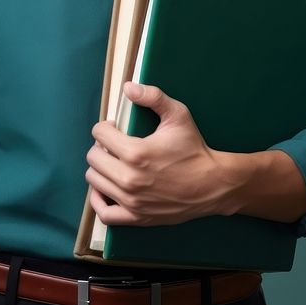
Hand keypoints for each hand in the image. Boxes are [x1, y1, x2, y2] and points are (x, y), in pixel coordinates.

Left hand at [85, 81, 232, 225]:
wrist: (212, 184)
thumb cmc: (194, 149)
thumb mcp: (178, 115)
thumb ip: (154, 97)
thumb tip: (128, 87)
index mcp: (136, 152)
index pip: (99, 134)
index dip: (105, 127)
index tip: (115, 128)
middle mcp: (129, 179)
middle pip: (93, 158)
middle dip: (101, 147)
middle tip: (115, 145)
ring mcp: (131, 201)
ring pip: (94, 181)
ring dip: (100, 169)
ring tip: (113, 163)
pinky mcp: (136, 217)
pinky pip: (104, 213)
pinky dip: (99, 200)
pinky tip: (106, 188)